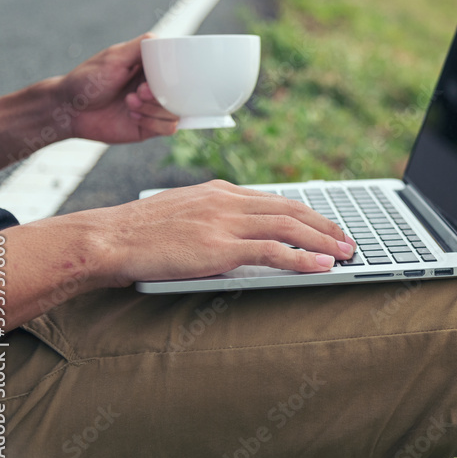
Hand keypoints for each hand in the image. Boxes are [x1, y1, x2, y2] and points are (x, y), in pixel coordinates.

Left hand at [54, 33, 177, 143]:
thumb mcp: (115, 57)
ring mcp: (154, 109)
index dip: (173, 77)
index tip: (152, 78)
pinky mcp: (150, 127)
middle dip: (162, 95)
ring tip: (130, 103)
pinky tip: (133, 116)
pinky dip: (154, 123)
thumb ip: (142, 46)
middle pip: (182, 93)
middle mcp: (156, 88)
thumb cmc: (88, 80)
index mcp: (152, 69)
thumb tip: (168, 41)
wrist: (69, 110)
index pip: (179, 71)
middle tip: (139, 92)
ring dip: (154, 109)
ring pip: (177, 112)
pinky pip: (170, 128)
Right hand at [90, 180, 356, 286]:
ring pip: (289, 226)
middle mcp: (228, 200)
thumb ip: (213, 218)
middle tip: (348, 240)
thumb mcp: (183, 213)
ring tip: (345, 254)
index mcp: (220, 191)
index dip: (307, 212)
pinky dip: (302, 258)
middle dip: (325, 225)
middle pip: (291, 209)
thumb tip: (236, 234)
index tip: (326, 224)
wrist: (109, 238)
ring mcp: (225, 222)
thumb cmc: (138, 233)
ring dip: (323, 241)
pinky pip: (273, 250)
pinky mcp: (220, 246)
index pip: (276, 199)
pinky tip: (320, 266)